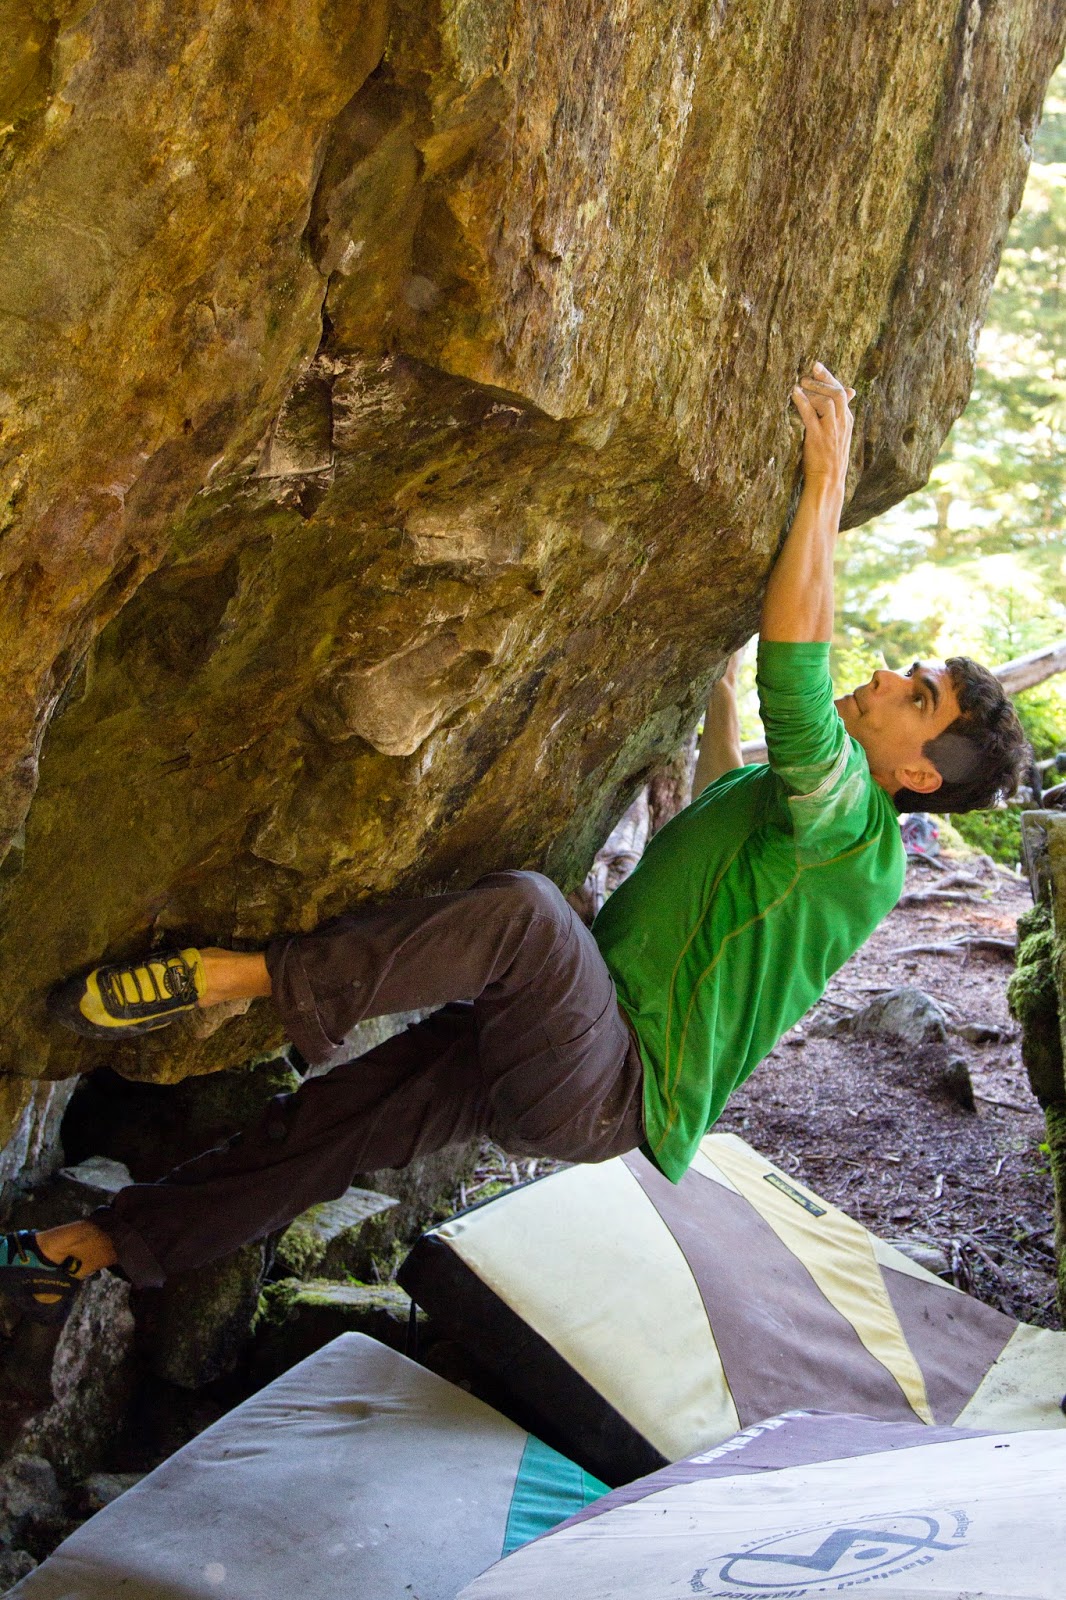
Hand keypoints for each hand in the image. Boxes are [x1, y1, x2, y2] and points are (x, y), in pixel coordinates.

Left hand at [791, 362, 854, 494]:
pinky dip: (802, 401)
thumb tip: (848, 392)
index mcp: (846, 421)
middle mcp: (841, 424)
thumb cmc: (829, 459)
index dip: (829, 378)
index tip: (817, 366)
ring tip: (800, 383)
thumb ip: (839, 415)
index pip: (842, 393)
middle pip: (837, 393)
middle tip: (808, 371)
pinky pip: (811, 415)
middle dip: (823, 379)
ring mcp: (831, 431)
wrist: (828, 482)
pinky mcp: (818, 438)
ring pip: (827, 401)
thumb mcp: (838, 434)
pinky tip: (794, 393)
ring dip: (813, 390)